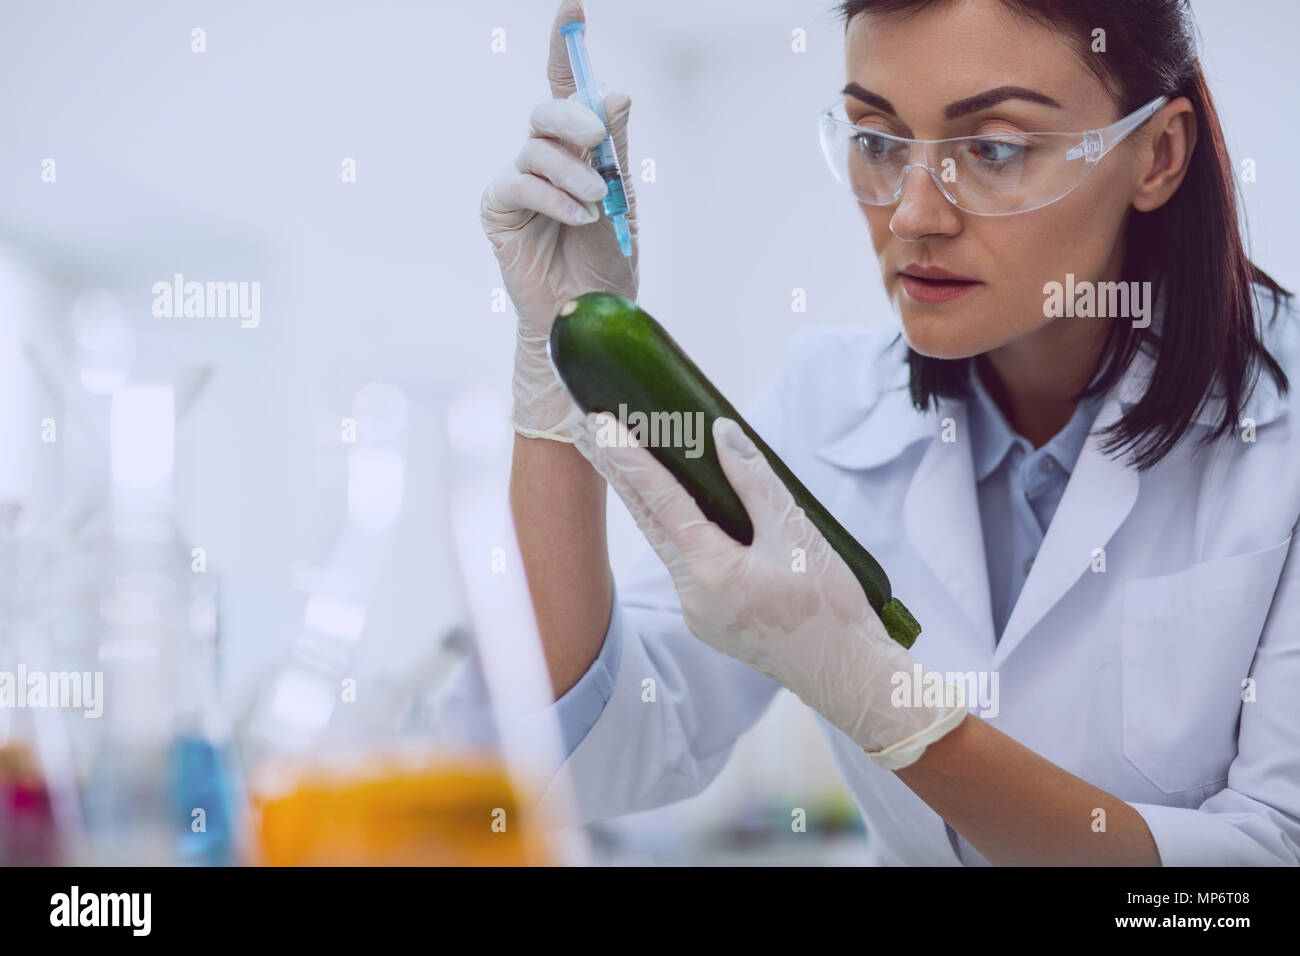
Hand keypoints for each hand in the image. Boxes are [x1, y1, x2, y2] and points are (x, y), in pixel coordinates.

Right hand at [480, 0, 637, 438]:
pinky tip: (577, 217)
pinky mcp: (499, 208)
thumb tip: (616, 93)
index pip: (568, 87)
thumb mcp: (624, 200)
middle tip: (597, 144)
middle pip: (548, 110)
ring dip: (573, 174)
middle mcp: (544, 158)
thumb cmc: (607, 263)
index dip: (564, 44)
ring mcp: (518, 181)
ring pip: (536, 148)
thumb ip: (616, 150)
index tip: (571, 4)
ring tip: (596, 206)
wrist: (588, 317)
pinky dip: (553, 196)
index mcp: (578, 149)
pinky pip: (520, 182)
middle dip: (574, 118)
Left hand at [573, 413, 967, 768]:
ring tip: (616, 460)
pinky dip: (672, 533)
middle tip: (581, 429)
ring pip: (664, 544)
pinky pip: (684, 567)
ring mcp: (697, 613)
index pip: (659, 500)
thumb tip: (721, 433)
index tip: (597, 423)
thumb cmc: (830, 606)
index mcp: (712, 571)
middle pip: (646, 520)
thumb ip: (755, 480)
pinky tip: (673, 512)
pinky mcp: (709, 622)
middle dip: (615, 473)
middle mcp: (692, 595)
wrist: (846, 674)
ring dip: (640, 502)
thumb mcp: (797, 533)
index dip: (627, 457)